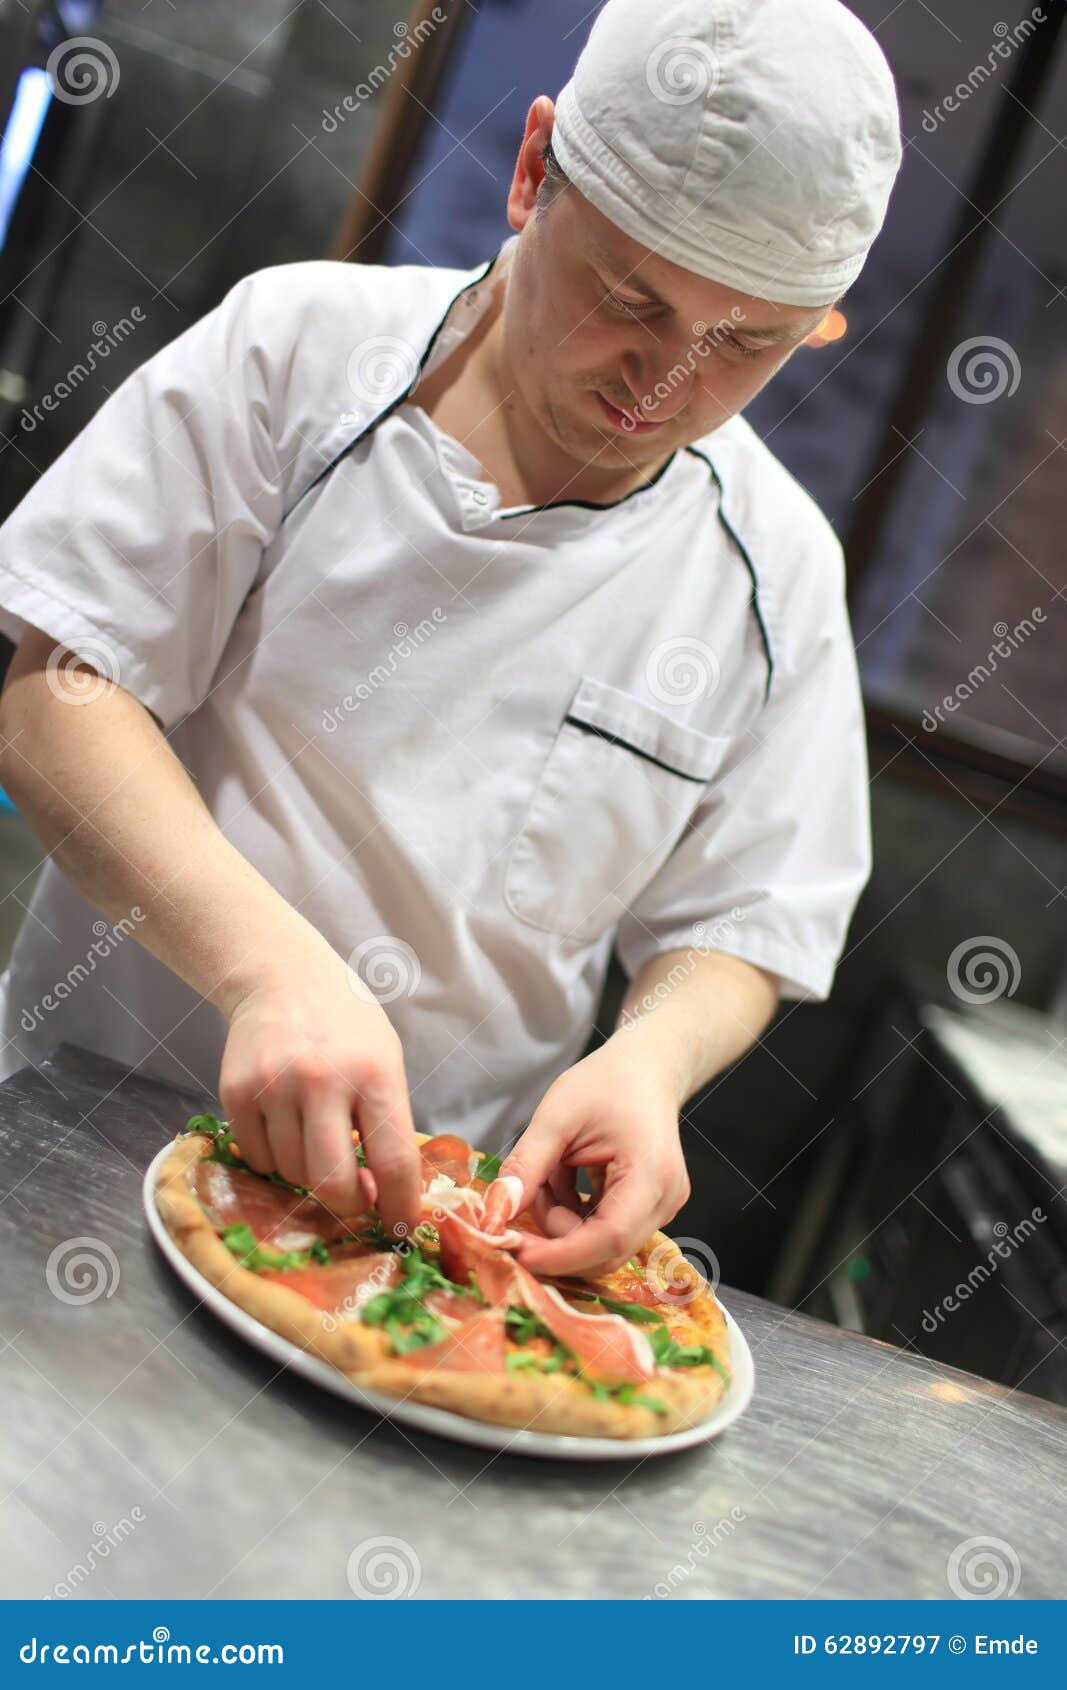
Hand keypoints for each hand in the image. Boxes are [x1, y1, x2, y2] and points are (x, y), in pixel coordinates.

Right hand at [218, 949, 420, 1236]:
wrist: (282, 976)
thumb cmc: (346, 1023)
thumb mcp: (385, 1058)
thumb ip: (388, 1119)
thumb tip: (390, 1191)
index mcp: (375, 1073)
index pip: (394, 1161)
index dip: (400, 1206)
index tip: (402, 1226)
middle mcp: (323, 1080)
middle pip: (334, 1184)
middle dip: (349, 1205)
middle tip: (356, 1197)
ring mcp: (274, 1087)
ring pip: (292, 1175)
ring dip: (308, 1174)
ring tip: (317, 1139)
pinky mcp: (236, 1092)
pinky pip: (257, 1158)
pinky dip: (274, 1158)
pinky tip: (286, 1127)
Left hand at [500, 1031, 690, 1276]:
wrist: (645, 1068)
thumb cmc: (606, 1082)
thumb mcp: (557, 1116)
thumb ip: (528, 1166)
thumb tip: (497, 1212)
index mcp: (651, 1173)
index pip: (610, 1236)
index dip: (562, 1255)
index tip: (517, 1253)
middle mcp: (665, 1200)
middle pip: (605, 1249)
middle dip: (555, 1237)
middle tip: (519, 1203)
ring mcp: (661, 1207)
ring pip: (601, 1244)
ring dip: (562, 1222)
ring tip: (547, 1176)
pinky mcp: (649, 1209)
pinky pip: (604, 1230)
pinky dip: (574, 1215)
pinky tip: (564, 1179)